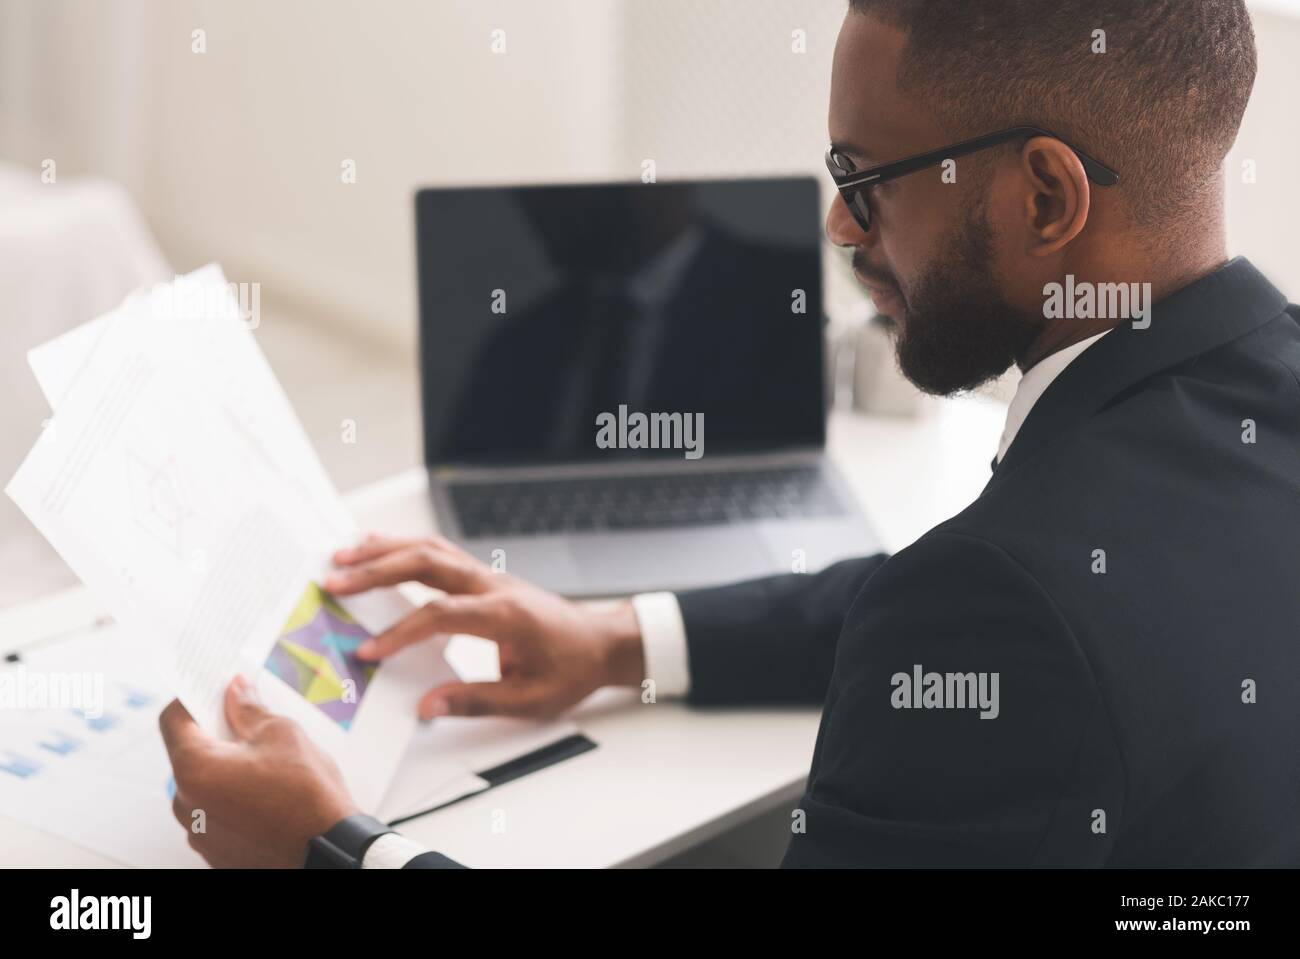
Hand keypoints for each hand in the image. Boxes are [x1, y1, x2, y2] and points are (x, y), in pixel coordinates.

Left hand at [159, 676, 359, 867]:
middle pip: (191, 754)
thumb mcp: (282, 735)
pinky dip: (235, 800)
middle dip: (217, 737)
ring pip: (205, 786)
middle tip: (250, 727)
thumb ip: (250, 710)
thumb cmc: (307, 797)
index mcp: (195, 769)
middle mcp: (187, 804)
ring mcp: (200, 834)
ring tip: (268, 768)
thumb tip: (237, 692)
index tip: (212, 690)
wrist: (329, 851)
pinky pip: (216, 815)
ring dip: (227, 771)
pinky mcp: (216, 852)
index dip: (193, 698)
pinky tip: (268, 796)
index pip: (173, 720)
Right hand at [324, 533, 645, 718]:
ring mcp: (488, 576)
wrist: (602, 642)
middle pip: (427, 564)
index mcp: (504, 615)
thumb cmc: (571, 669)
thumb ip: (476, 702)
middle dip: (377, 570)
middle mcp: (493, 586)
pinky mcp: (484, 577)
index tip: (369, 651)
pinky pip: (440, 553)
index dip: (400, 632)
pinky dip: (405, 548)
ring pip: (431, 549)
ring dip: (385, 550)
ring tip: (343, 555)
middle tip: (335, 579)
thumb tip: (426, 707)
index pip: (440, 616)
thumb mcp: (530, 699)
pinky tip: (377, 548)